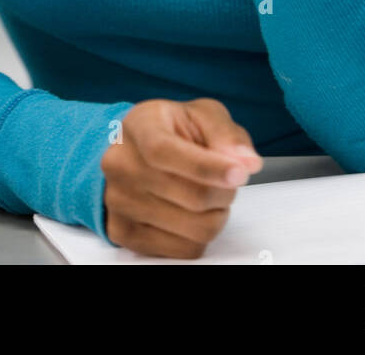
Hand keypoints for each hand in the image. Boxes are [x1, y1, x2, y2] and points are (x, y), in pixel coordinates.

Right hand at [102, 97, 263, 258]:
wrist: (137, 149)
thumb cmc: (173, 131)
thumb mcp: (202, 115)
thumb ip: (225, 133)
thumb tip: (247, 162)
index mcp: (139, 126)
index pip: (165, 152)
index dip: (206, 167)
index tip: (239, 174)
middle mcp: (120, 163)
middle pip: (191, 196)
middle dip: (225, 192)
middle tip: (228, 180)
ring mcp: (117, 201)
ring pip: (194, 228)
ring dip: (216, 215)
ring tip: (208, 195)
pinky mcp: (123, 233)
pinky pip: (184, 250)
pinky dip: (200, 236)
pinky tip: (192, 214)